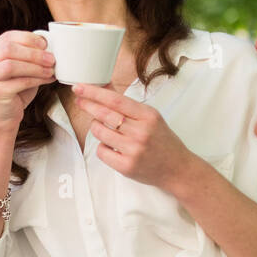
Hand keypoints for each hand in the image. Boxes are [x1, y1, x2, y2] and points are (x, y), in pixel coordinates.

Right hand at [0, 30, 55, 129]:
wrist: (7, 116)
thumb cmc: (17, 91)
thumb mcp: (23, 68)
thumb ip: (29, 55)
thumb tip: (49, 44)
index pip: (7, 37)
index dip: (28, 38)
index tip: (45, 45)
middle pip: (8, 49)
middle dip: (33, 53)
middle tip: (51, 59)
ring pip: (11, 65)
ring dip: (35, 66)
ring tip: (51, 70)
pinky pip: (18, 82)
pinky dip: (36, 79)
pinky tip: (47, 79)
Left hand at [73, 83, 190, 190]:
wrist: (177, 169)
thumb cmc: (163, 141)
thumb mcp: (152, 118)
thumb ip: (129, 107)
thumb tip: (103, 93)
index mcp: (148, 116)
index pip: (115, 100)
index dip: (94, 92)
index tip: (79, 88)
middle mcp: (141, 132)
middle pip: (104, 114)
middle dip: (88, 105)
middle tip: (80, 101)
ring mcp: (133, 150)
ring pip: (99, 132)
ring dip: (96, 127)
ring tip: (104, 128)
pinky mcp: (126, 166)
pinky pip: (101, 151)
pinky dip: (102, 146)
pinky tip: (112, 146)